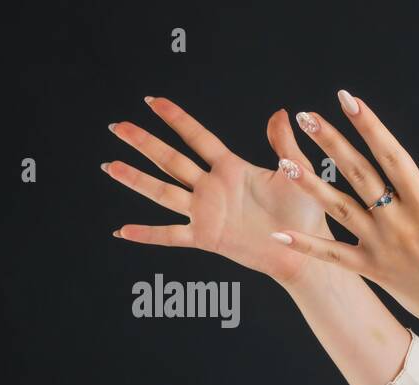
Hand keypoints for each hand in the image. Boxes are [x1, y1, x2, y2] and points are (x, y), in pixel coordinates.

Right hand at [104, 97, 334, 287]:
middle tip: (118, 126)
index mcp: (232, 169)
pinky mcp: (207, 237)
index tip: (152, 101)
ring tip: (111, 166)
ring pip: (164, 192)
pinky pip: (172, 235)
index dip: (175, 119)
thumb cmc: (306, 214)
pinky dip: (147, 234)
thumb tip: (281, 112)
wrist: (307, 250)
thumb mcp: (296, 172)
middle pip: (171, 160)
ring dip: (136, 180)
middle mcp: (213, 188)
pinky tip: (123, 231)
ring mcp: (207, 212)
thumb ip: (284, 144)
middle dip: (144, 143)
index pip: (198, 137)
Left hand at [268, 91, 418, 347]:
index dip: (370, 126)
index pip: (393, 156)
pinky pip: (333, 256)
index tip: (349, 100)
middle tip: (308, 116)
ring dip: (310, 186)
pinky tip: (279, 231)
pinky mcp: (373, 269)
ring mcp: (382, 247)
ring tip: (284, 163)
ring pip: (339, 209)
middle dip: (332, 143)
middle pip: (358, 174)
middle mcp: (398, 223)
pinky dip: (306, 244)